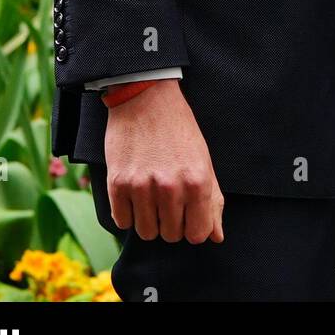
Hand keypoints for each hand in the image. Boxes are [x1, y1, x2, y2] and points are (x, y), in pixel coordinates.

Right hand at [104, 79, 224, 243]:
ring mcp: (142, 186)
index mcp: (197, 181)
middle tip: (167, 199)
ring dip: (148, 220)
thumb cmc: (178, 128)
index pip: (198, 234)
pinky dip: (127, 213)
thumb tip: (216, 237)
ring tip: (149, 196)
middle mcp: (170, 187)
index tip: (187, 215)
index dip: (193, 227)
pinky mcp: (117, 183)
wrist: (145, 97)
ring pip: (145, 232)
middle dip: (170, 222)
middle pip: (171, 235)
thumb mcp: (203, 159)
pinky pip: (121, 221)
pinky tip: (133, 194)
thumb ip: (212, 200)